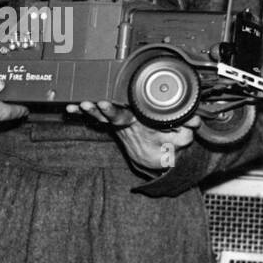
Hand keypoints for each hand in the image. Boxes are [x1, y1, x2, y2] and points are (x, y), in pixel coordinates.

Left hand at [66, 100, 198, 171]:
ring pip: (99, 117)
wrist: (157, 159)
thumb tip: (193, 123)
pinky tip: (69, 108)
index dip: (111, 110)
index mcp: (137, 125)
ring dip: (86, 111)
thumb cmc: (168, 146)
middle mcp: (124, 125)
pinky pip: (96, 119)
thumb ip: (186, 131)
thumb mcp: (181, 141)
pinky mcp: (114, 123)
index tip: (102, 102)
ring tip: (74, 104)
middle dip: (95, 109)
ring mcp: (117, 125)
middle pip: (106, 116)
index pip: (122, 116)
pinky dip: (82, 114)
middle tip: (84, 102)